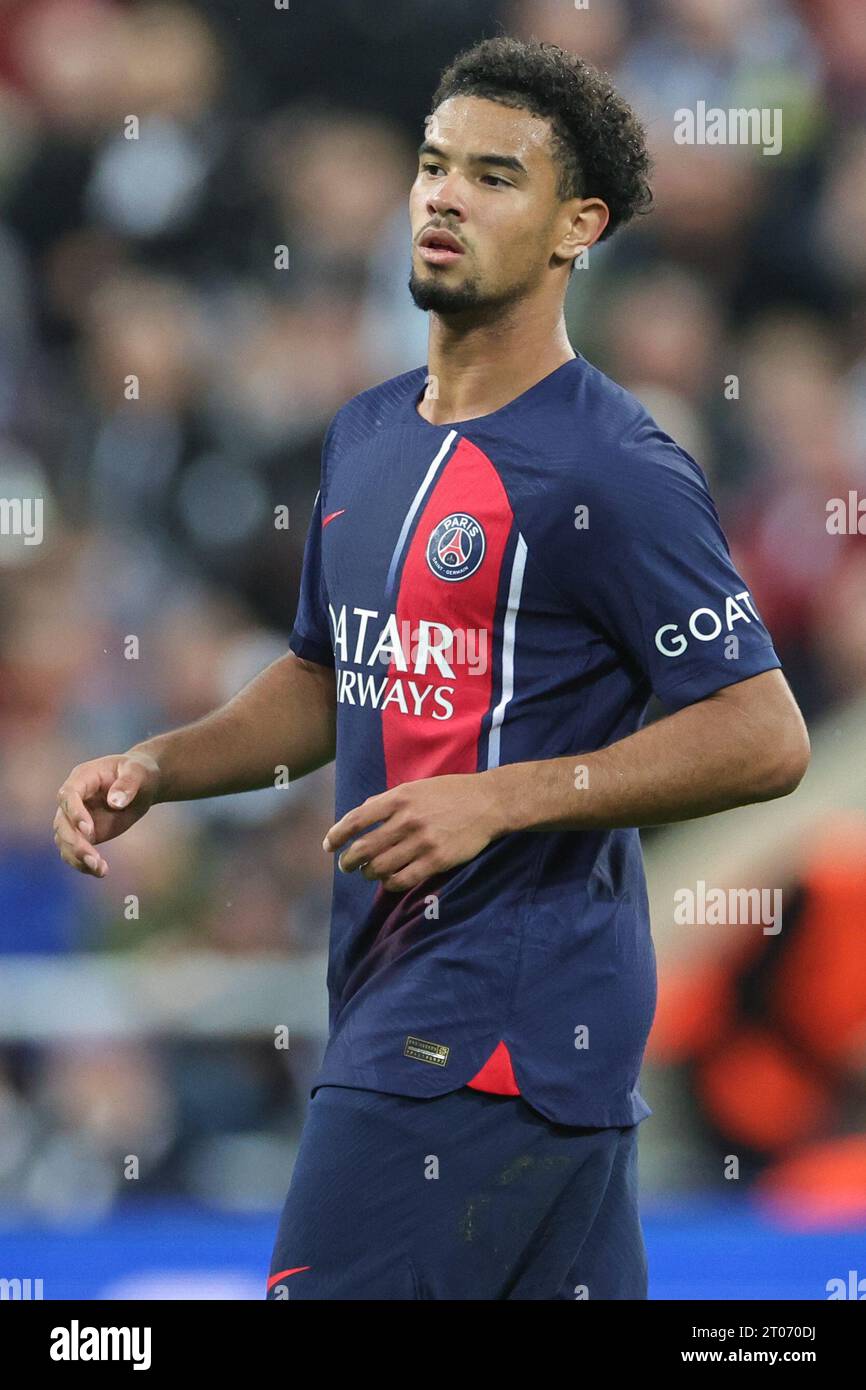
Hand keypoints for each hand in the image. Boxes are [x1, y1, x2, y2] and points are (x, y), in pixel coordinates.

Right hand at [53, 750, 161, 876]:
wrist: (143, 785)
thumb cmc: (139, 772)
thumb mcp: (139, 771)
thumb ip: (128, 784)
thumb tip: (115, 802)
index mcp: (82, 778)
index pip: (68, 795)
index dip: (74, 812)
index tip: (88, 830)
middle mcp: (73, 799)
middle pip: (62, 822)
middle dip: (75, 842)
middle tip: (93, 858)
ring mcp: (76, 818)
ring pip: (65, 840)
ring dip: (77, 857)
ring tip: (99, 869)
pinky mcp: (84, 834)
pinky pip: (76, 851)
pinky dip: (84, 864)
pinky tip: (101, 872)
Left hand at [322, 771, 506, 892]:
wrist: (488, 802)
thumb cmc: (450, 793)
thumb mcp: (416, 787)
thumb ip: (388, 800)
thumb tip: (360, 814)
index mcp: (399, 798)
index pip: (356, 820)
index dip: (337, 835)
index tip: (329, 846)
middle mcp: (407, 820)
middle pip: (363, 849)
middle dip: (348, 861)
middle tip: (346, 866)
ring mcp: (422, 842)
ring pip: (380, 868)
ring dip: (369, 874)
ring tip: (370, 873)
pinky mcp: (437, 860)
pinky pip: (403, 880)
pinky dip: (390, 884)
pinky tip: (390, 881)